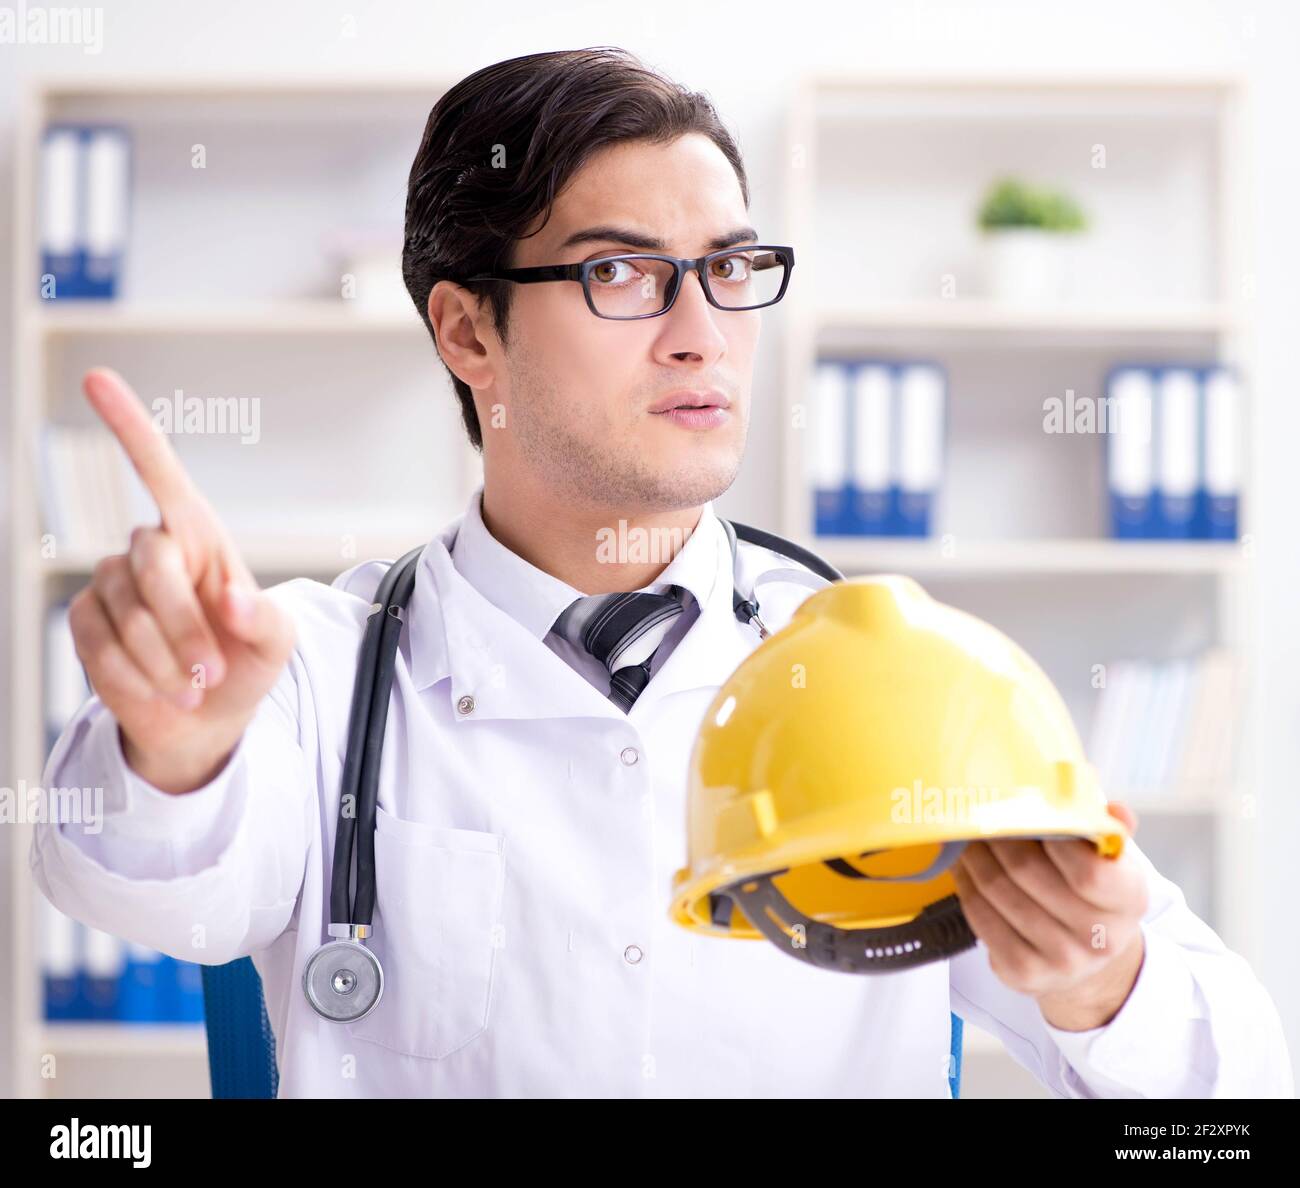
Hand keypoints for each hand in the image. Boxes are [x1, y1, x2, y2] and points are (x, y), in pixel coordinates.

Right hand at [67, 368, 295, 793]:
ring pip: (128, 614)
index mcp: (198, 536)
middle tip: (211, 674)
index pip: (159, 471)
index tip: (97, 379)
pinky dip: (138, 679)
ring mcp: (111, 583)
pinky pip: (102, 648)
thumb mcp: (275, 643)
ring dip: (167, 663)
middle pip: (153, 564)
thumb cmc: (245, 663)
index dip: (128, 426)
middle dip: (184, 627)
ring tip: (195, 687)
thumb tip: (234, 600)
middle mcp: (150, 549)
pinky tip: (164, 692)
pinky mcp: (87, 622)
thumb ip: (265, 621)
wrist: (207, 717)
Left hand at [950, 802, 1147, 1030]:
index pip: (1089, 871)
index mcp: (1128, 899)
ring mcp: (1062, 959)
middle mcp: (1099, 937)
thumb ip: (1109, 831)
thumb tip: (1113, 809)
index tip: (1027, 810)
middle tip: (980, 814)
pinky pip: (980, 917)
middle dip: (996, 835)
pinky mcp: (1024, 973)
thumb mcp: (1111, 864)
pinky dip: (966, 886)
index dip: (1052, 836)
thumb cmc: (1092, 897)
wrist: (1087, 963)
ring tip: (966, 837)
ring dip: (973, 857)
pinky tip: (965, 869)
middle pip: (1027, 871)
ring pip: (996, 890)